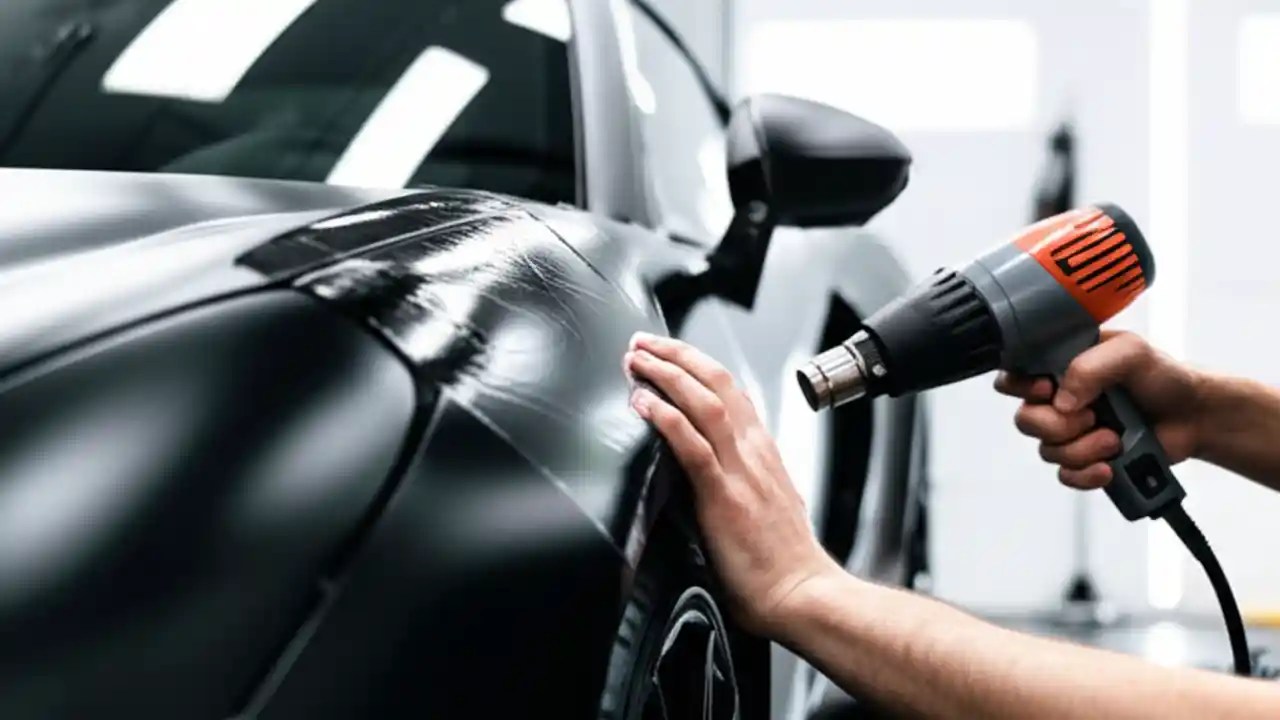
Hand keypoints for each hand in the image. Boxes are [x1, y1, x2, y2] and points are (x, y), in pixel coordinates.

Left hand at [623, 332, 841, 636]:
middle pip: (716, 382)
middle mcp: (754, 452)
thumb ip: (747, 485)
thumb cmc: (784, 564)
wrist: (804, 595)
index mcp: (764, 453)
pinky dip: (665, 417)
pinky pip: (692, 444)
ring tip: (636, 360)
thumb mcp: (770, 508)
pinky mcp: (725, 495)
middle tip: (642, 343)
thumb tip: (720, 480)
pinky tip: (643, 402)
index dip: (698, 365)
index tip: (669, 353)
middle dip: (676, 355)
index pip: (732, 392)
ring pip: (702, 401)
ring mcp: (741, 470)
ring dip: (666, 374)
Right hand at [995, 330, 1204, 489]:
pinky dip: (1086, 474)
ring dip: (1083, 449)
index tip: (1048, 388)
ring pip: (1047, 451)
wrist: (1194, 416)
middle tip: (1094, 416)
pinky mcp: (1085, 461)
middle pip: (1025, 421)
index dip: (1020, 387)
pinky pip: (1065, 476)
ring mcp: (1070, 433)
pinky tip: (1109, 466)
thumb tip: (1061, 402)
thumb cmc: (1163, 377)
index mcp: (1059, 367)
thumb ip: (1090, 367)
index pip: (1012, 376)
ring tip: (1115, 439)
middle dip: (1059, 425)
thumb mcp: (1131, 352)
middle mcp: (1058, 400)